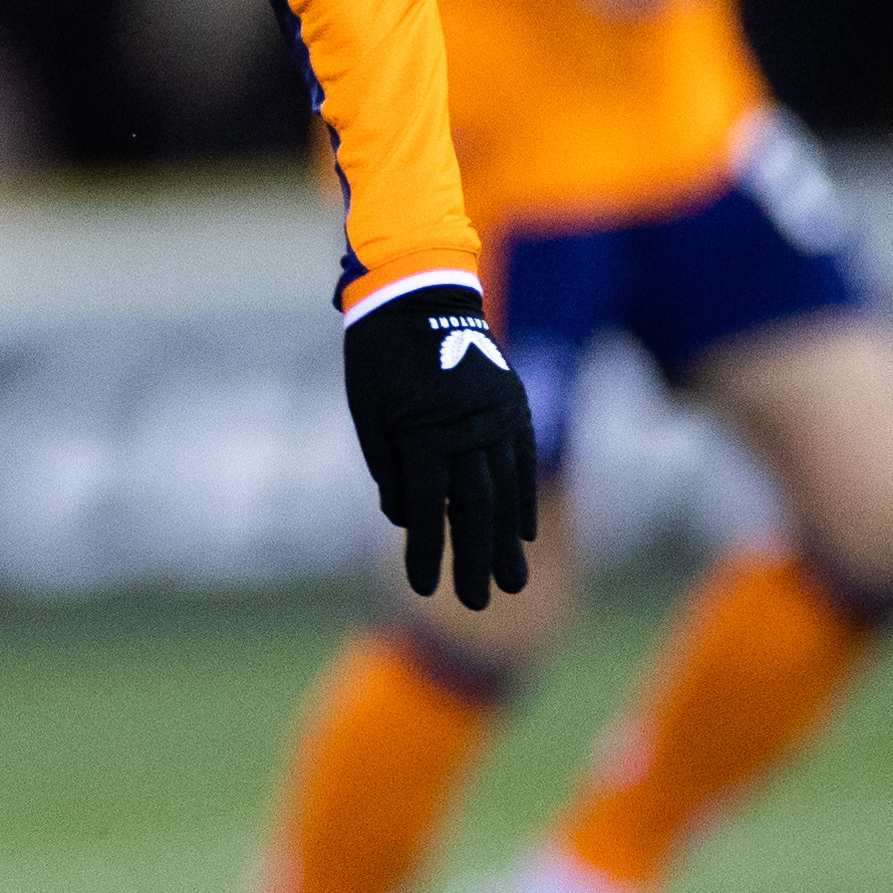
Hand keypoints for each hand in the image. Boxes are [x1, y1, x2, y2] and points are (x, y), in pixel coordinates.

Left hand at [344, 280, 536, 606]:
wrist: (418, 290)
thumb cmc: (379, 355)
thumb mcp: (369, 412)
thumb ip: (390, 469)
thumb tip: (406, 518)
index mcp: (421, 431)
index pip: (425, 507)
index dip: (424, 551)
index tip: (424, 588)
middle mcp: (466, 428)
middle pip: (474, 508)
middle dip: (475, 559)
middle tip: (479, 602)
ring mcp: (496, 416)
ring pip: (506, 490)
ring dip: (508, 541)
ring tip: (513, 583)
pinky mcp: (511, 406)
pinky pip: (522, 461)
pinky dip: (522, 499)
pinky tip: (523, 535)